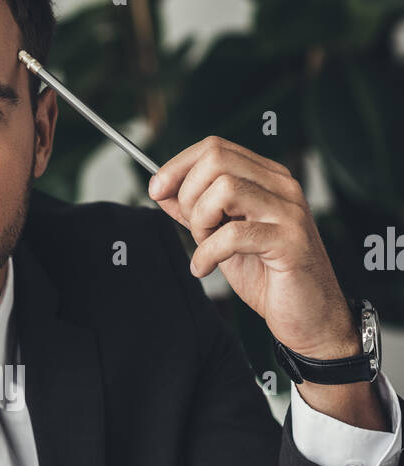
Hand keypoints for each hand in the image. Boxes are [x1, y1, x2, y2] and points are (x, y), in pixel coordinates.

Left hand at [147, 136, 358, 360]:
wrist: (309, 318)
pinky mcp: (290, 241)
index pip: (216, 147)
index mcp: (267, 179)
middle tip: (193, 228)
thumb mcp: (222, 240)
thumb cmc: (270, 279)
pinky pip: (233, 234)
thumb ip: (197, 213)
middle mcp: (282, 186)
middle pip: (217, 159)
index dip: (178, 166)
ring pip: (225, 188)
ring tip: (206, 247)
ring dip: (201, 221)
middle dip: (189, 194)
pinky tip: (206, 268)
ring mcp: (289, 211)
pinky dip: (208, 253)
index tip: (156, 189)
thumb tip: (163, 191)